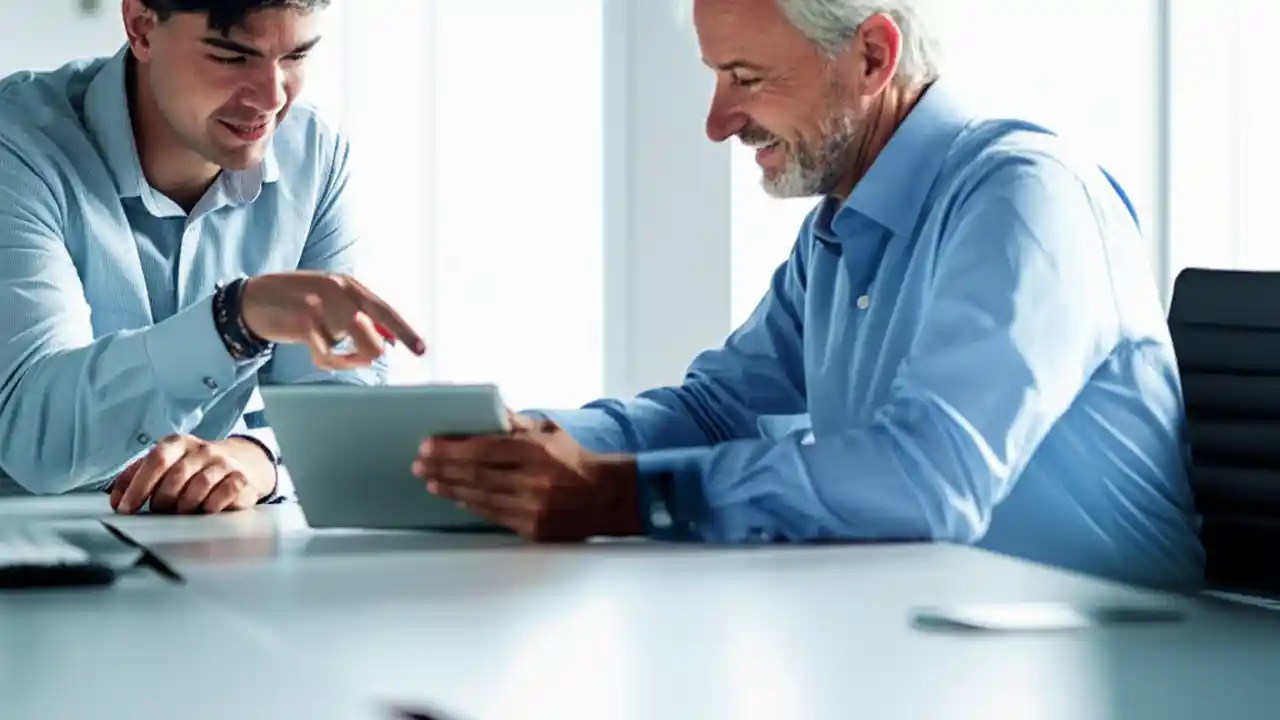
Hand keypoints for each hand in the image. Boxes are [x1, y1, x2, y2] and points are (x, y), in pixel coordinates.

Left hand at [110, 436, 274, 514]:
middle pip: (175, 477)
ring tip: (183, 511)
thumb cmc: (192, 469)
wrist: (240, 463)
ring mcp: (224, 463)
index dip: (138, 486)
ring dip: (185, 506)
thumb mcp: (165, 465)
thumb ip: (136, 477)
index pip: (156, 460)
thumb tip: (116, 501)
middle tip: (160, 510)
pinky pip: (223, 495)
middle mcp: (202, 449)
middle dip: (162, 500)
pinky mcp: (242, 478)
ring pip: (199, 488)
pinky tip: (205, 509)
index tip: (125, 509)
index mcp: (178, 443)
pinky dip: (210, 507)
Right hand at [240, 272, 425, 370]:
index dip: (405, 331)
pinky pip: (328, 354)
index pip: (385, 310)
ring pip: (353, 346)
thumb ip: (358, 316)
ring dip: (345, 358)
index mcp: (349, 285)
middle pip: (374, 332)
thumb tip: (388, 341)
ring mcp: (321, 305)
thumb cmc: (296, 303)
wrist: (252, 299)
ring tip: (327, 354)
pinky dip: (325, 360)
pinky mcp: (304, 321)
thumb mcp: (330, 302)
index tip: (421, 350)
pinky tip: (315, 353)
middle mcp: (339, 291)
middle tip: (358, 360)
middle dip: (370, 353)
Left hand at [412, 415, 644, 540]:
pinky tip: (457, 497)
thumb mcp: (549, 431)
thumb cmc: (574, 459)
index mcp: (536, 451)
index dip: (451, 449)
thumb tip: (485, 409)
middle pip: (475, 475)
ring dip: (451, 489)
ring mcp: (532, 508)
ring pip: (480, 498)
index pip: (483, 449)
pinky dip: (471, 505)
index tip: (426, 445)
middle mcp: (533, 481)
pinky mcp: (532, 528)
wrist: (606, 497)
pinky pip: (493, 515)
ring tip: (430, 481)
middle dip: (442, 469)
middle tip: (419, 465)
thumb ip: (516, 423)